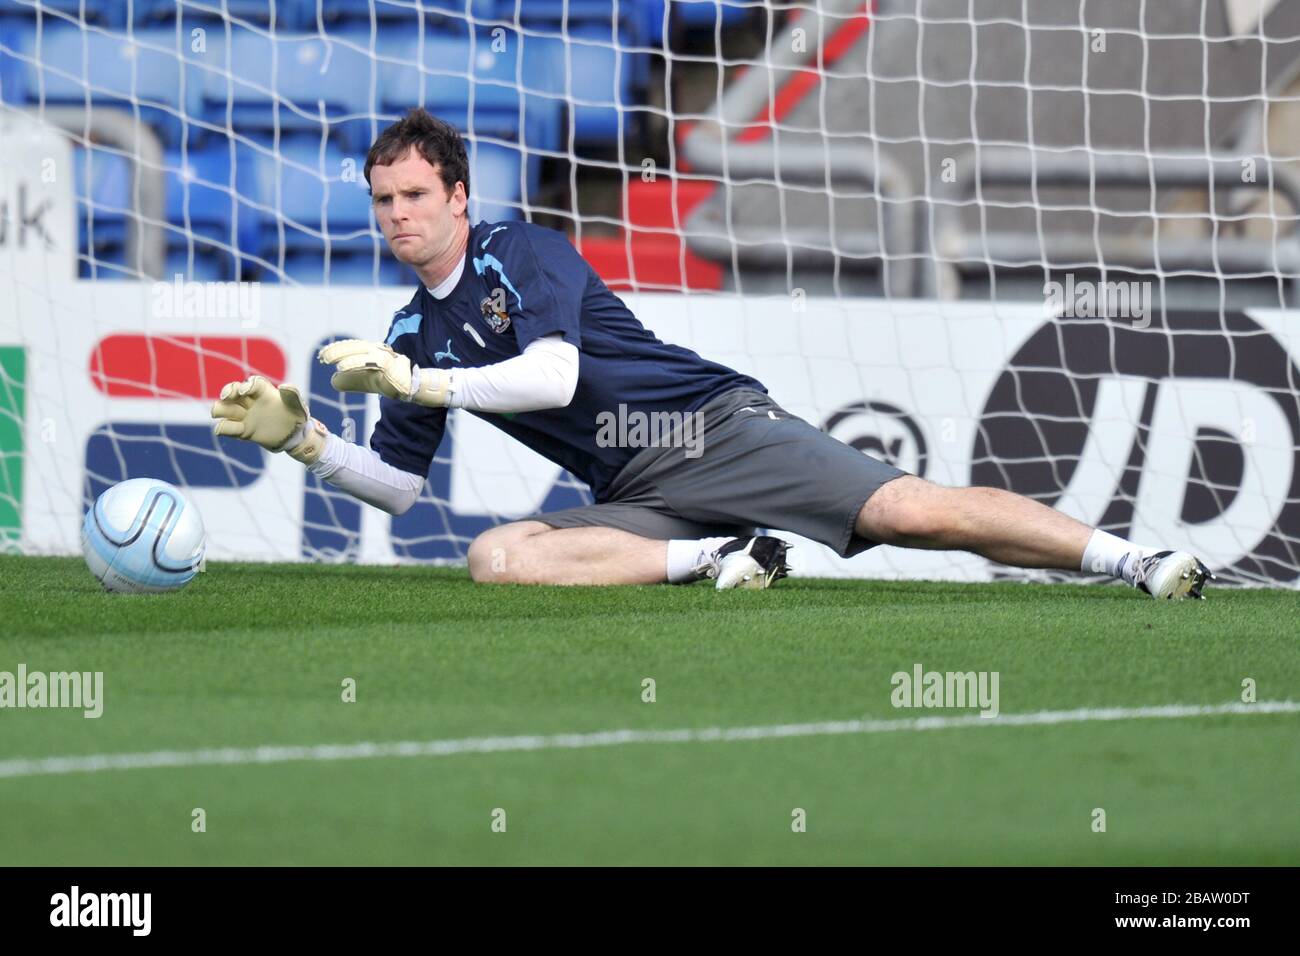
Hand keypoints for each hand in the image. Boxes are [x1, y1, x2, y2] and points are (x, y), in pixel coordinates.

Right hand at [211, 376, 326, 463]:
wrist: (295, 437)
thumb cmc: (297, 417)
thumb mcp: (299, 406)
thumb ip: (293, 395)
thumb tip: (284, 386)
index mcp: (264, 392)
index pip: (251, 384)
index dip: (246, 385)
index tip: (244, 391)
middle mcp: (251, 401)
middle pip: (232, 391)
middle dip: (227, 391)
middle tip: (226, 397)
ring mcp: (245, 415)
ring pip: (224, 408)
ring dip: (218, 408)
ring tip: (217, 413)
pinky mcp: (243, 431)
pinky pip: (227, 427)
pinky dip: (222, 428)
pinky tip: (221, 429)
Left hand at [318, 339, 449, 406]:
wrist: (414, 388)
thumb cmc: (392, 383)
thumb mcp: (367, 382)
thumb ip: (352, 380)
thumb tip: (333, 381)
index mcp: (373, 352)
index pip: (353, 347)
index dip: (338, 349)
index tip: (322, 355)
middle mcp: (378, 351)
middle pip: (355, 347)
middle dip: (337, 350)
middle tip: (322, 356)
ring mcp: (385, 357)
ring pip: (360, 352)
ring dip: (342, 354)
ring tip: (327, 359)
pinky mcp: (389, 365)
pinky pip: (369, 362)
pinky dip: (354, 363)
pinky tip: (341, 367)